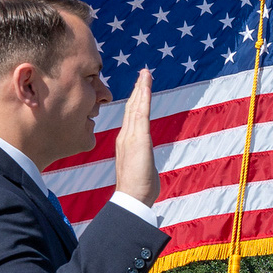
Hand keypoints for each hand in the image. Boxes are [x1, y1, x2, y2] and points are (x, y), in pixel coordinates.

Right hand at [115, 69, 159, 206]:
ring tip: (145, 74)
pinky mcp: (139, 139)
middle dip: (138, 90)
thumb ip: (142, 162)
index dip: (135, 102)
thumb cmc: (137, 190)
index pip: (131, 118)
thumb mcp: (140, 171)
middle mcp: (126, 137)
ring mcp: (131, 136)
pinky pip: (141, 113)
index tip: (140, 89)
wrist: (131, 198)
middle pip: (131, 108)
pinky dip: (143, 97)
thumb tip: (147, 165)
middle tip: (143, 74)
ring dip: (141, 88)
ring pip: (136, 106)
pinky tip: (145, 86)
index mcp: (126, 143)